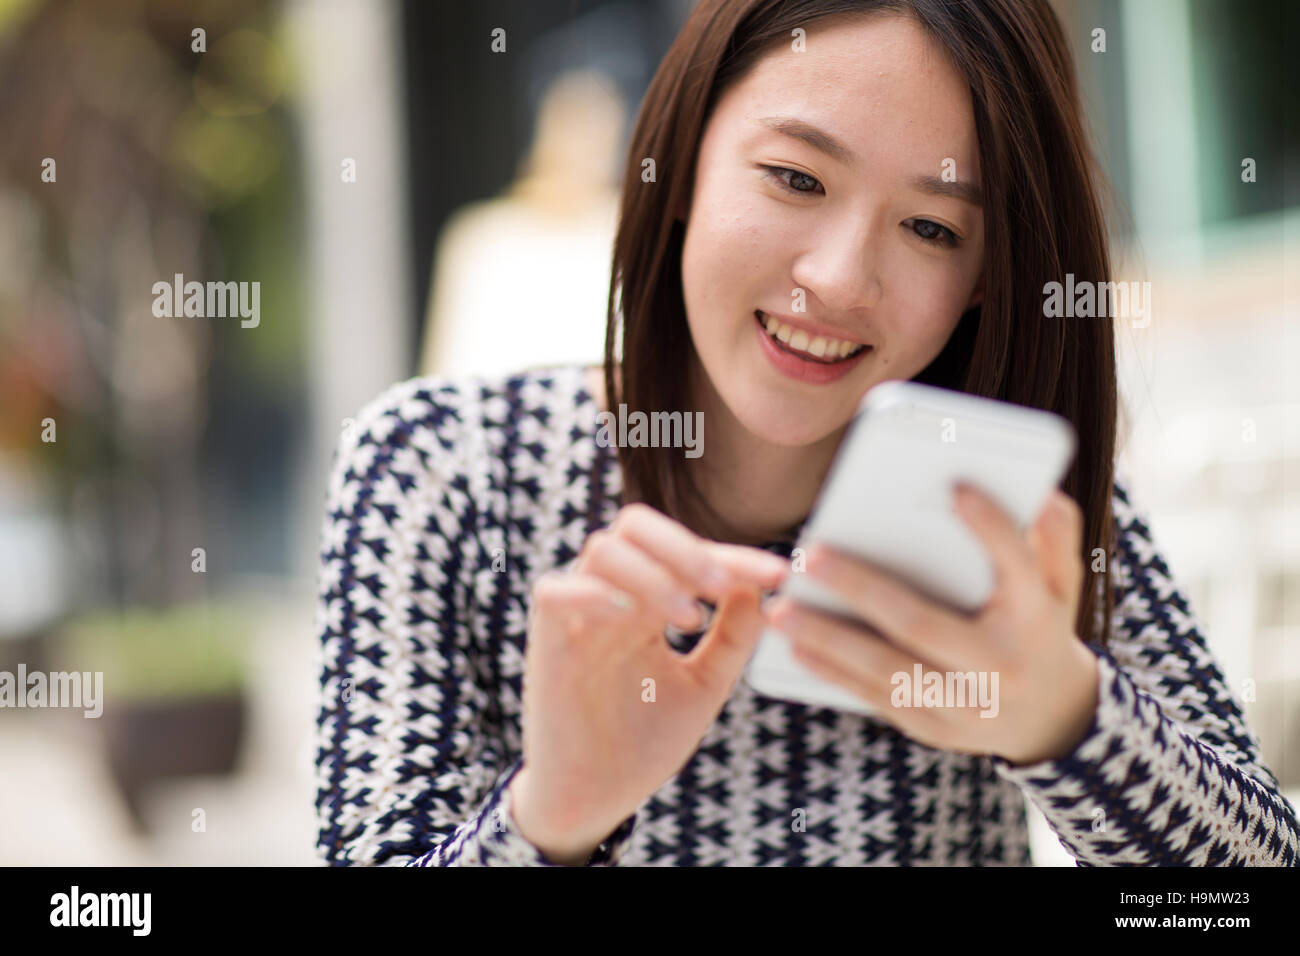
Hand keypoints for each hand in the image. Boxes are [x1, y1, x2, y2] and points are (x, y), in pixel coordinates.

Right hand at [511, 503, 789, 861]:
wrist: (595, 798)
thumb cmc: (643, 741)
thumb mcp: (704, 685)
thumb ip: (732, 638)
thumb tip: (762, 589)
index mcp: (648, 602)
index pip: (688, 552)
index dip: (735, 556)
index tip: (778, 574)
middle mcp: (613, 598)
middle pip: (637, 526)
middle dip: (686, 548)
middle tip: (722, 585)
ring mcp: (577, 618)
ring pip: (602, 549)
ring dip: (652, 573)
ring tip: (688, 616)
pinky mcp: (546, 644)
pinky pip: (553, 592)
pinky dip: (593, 594)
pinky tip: (632, 618)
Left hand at [765, 484, 1098, 765]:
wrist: (1050, 717)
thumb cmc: (1040, 624)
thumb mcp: (1059, 581)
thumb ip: (1052, 535)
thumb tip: (1042, 492)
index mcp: (1037, 615)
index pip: (1016, 564)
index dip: (990, 527)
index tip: (955, 488)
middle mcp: (1001, 664)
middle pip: (922, 623)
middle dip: (862, 589)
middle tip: (810, 555)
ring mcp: (967, 704)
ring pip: (887, 669)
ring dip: (828, 639)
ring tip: (781, 608)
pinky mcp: (936, 728)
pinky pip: (877, 698)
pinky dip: (834, 673)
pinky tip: (796, 646)